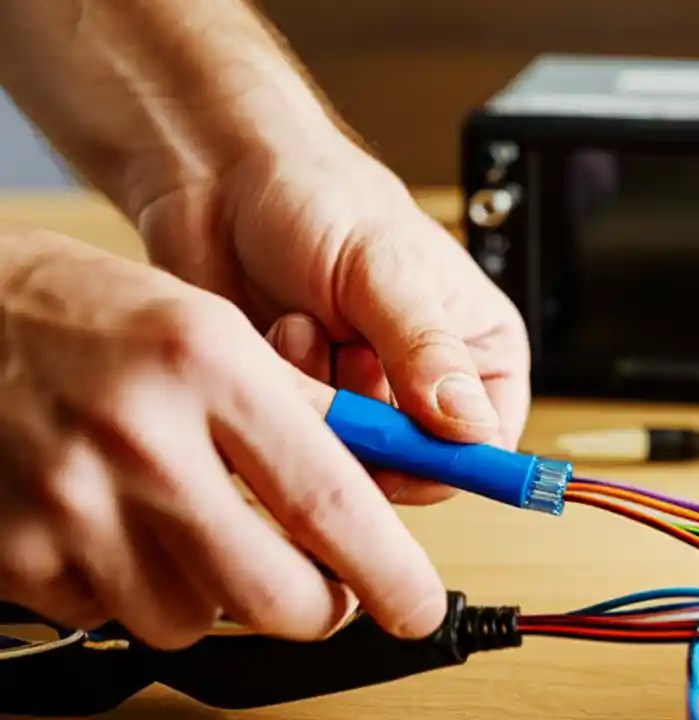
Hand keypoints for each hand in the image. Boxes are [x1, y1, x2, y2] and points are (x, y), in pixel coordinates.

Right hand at [0, 228, 445, 647]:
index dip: (390, 571)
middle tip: (327, 589)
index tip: (418, 605)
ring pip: (194, 620)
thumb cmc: (84, 314)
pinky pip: (111, 618)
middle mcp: (140, 440)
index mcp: (207, 367)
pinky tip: (122, 527)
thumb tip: (383, 480)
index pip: (330, 500)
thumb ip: (301, 409)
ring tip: (197, 525)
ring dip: (217, 593)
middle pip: (274, 594)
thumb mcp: (212, 328)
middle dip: (320, 607)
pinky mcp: (16, 556)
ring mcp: (69, 505)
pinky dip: (134, 590)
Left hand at [133, 134, 530, 505]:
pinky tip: (281, 334)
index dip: (447, 459)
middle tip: (346, 358)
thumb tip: (470, 424)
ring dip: (319, 400)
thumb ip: (427, 349)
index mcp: (477, 352)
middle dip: (370, 422)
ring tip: (306, 325)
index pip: (486, 446)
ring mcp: (361, 398)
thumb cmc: (320, 197)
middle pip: (414, 465)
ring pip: (349, 458)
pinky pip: (295, 443)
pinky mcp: (303, 407)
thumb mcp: (385, 269)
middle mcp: (425, 384)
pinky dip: (282, 395)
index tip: (402, 444)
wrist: (223, 179)